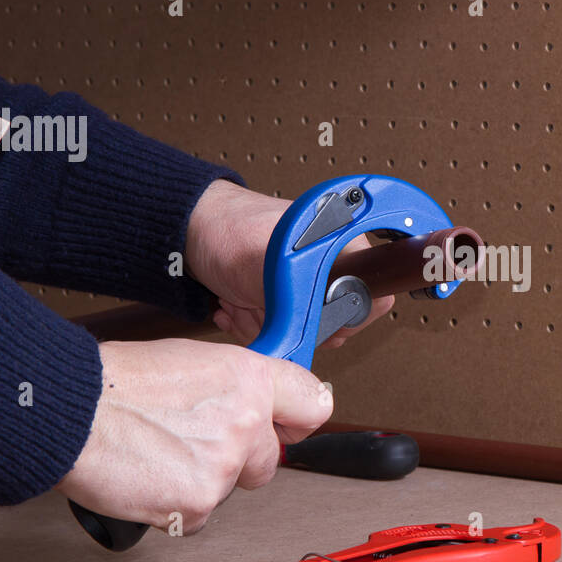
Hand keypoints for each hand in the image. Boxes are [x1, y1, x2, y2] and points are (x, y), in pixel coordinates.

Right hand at [55, 339, 333, 532]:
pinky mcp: (197, 506)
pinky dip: (175, 505)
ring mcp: (224, 468)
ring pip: (228, 489)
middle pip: (269, 461)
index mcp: (250, 380)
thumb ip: (233, 386)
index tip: (287, 426)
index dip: (297, 420)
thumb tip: (247, 404)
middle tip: (192, 443)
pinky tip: (148, 476)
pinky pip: (198, 516)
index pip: (314, 405)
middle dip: (238, 459)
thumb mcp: (191, 359)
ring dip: (201, 481)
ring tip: (158, 452)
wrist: (71, 411)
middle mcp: (247, 423)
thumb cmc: (117, 381)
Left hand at [185, 179, 393, 345]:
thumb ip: (311, 294)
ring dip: (266, 323)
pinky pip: (279, 330)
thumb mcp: (274, 266)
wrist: (188, 230)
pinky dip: (254, 323)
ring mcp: (305, 283)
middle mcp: (331, 265)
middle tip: (262, 303)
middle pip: (333, 324)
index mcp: (344, 246)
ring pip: (301, 331)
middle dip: (292, 322)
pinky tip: (235, 304)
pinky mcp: (282, 298)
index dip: (344, 320)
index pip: (373, 300)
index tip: (310, 318)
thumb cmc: (230, 231)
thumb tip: (342, 324)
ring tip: (242, 299)